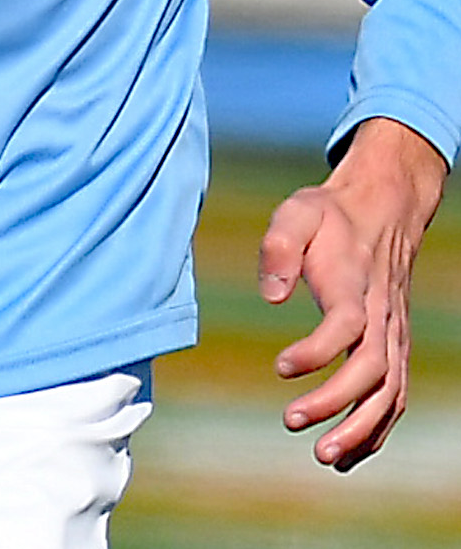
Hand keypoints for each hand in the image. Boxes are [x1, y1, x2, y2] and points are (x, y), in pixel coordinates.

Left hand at [258, 116, 446, 468]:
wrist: (382, 210)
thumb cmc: (330, 216)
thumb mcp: (298, 212)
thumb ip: (279, 247)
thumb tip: (270, 296)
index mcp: (354, 280)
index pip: (347, 323)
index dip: (318, 350)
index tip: (281, 367)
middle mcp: (382, 314)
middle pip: (371, 368)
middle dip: (336, 402)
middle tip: (291, 421)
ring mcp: (394, 335)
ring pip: (390, 393)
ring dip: (360, 429)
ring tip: (324, 456)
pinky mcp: (395, 348)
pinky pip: (395, 398)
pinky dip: (376, 431)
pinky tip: (346, 455)